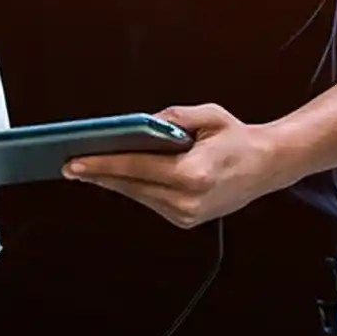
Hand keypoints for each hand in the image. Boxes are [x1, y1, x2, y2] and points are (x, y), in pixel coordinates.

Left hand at [61, 104, 287, 228]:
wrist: (269, 166)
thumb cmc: (236, 136)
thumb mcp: (208, 115)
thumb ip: (172, 117)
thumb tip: (139, 124)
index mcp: (192, 174)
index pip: (135, 168)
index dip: (101, 164)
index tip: (73, 162)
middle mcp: (187, 200)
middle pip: (130, 185)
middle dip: (98, 174)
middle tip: (67, 165)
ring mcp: (187, 214)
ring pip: (137, 195)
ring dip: (111, 182)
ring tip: (83, 169)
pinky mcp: (186, 220)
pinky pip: (149, 201)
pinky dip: (132, 187)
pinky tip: (113, 177)